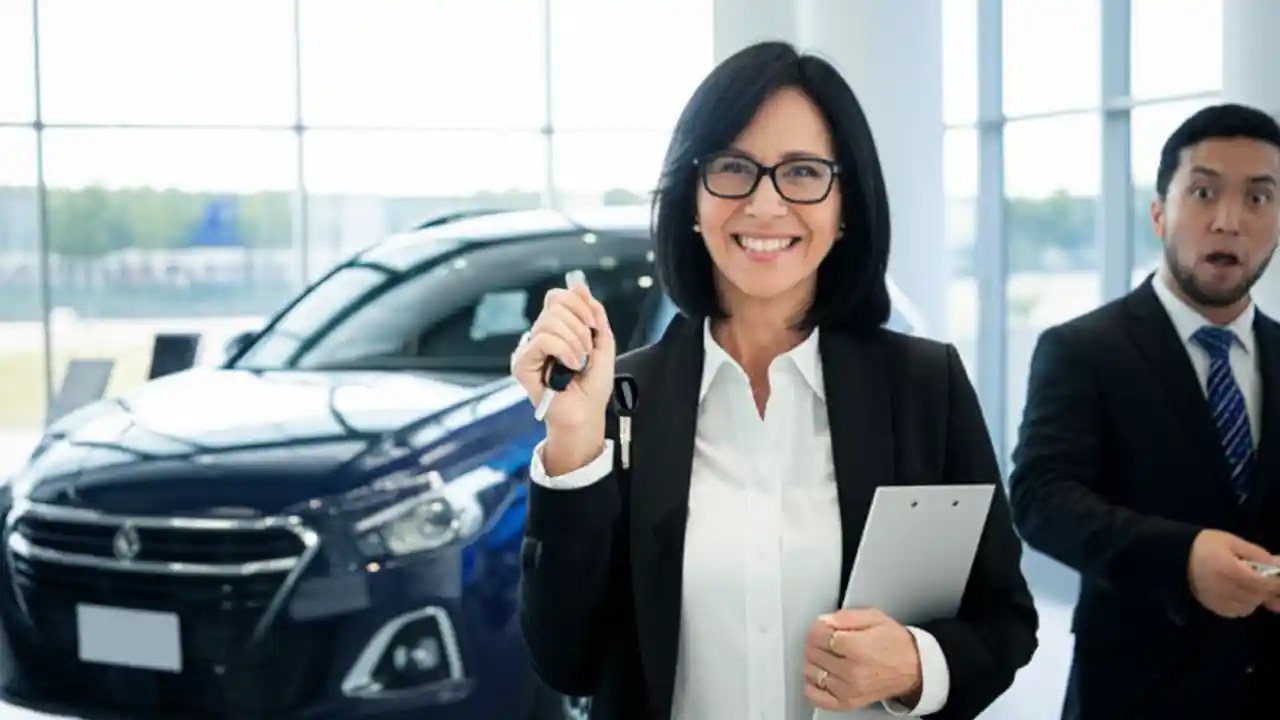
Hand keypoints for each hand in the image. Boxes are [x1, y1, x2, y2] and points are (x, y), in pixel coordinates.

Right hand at [510, 284, 615, 472]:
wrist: (586, 414)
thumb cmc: (592, 385)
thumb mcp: (603, 342)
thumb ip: (594, 313)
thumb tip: (578, 284)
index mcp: (557, 328)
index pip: (558, 297)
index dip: (579, 305)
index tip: (594, 325)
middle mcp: (540, 335)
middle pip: (554, 304)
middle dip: (580, 325)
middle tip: (587, 350)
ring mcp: (529, 349)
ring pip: (550, 322)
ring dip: (574, 342)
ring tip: (579, 363)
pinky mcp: (522, 364)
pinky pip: (542, 340)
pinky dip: (563, 350)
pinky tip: (569, 366)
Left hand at [802, 608, 922, 712]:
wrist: (913, 669)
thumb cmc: (896, 644)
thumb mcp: (875, 618)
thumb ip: (847, 616)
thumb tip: (824, 620)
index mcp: (858, 647)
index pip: (819, 636)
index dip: (818, 628)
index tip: (823, 627)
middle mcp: (852, 671)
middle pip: (813, 653)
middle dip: (815, 642)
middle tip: (824, 639)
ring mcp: (848, 689)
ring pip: (811, 672)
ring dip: (813, 661)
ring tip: (825, 655)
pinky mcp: (847, 702)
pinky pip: (817, 697)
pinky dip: (812, 685)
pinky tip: (820, 675)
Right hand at [1187, 530, 1279, 618]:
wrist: (1175, 556)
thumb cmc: (1205, 545)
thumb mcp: (1233, 542)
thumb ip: (1259, 556)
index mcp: (1231, 571)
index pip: (1266, 584)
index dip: (1277, 581)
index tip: (1276, 574)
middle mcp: (1225, 590)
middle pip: (1260, 596)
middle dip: (1266, 587)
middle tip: (1261, 575)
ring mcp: (1219, 601)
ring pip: (1252, 605)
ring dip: (1256, 595)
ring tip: (1246, 581)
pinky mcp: (1214, 608)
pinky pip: (1239, 611)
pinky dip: (1244, 603)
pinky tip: (1238, 591)